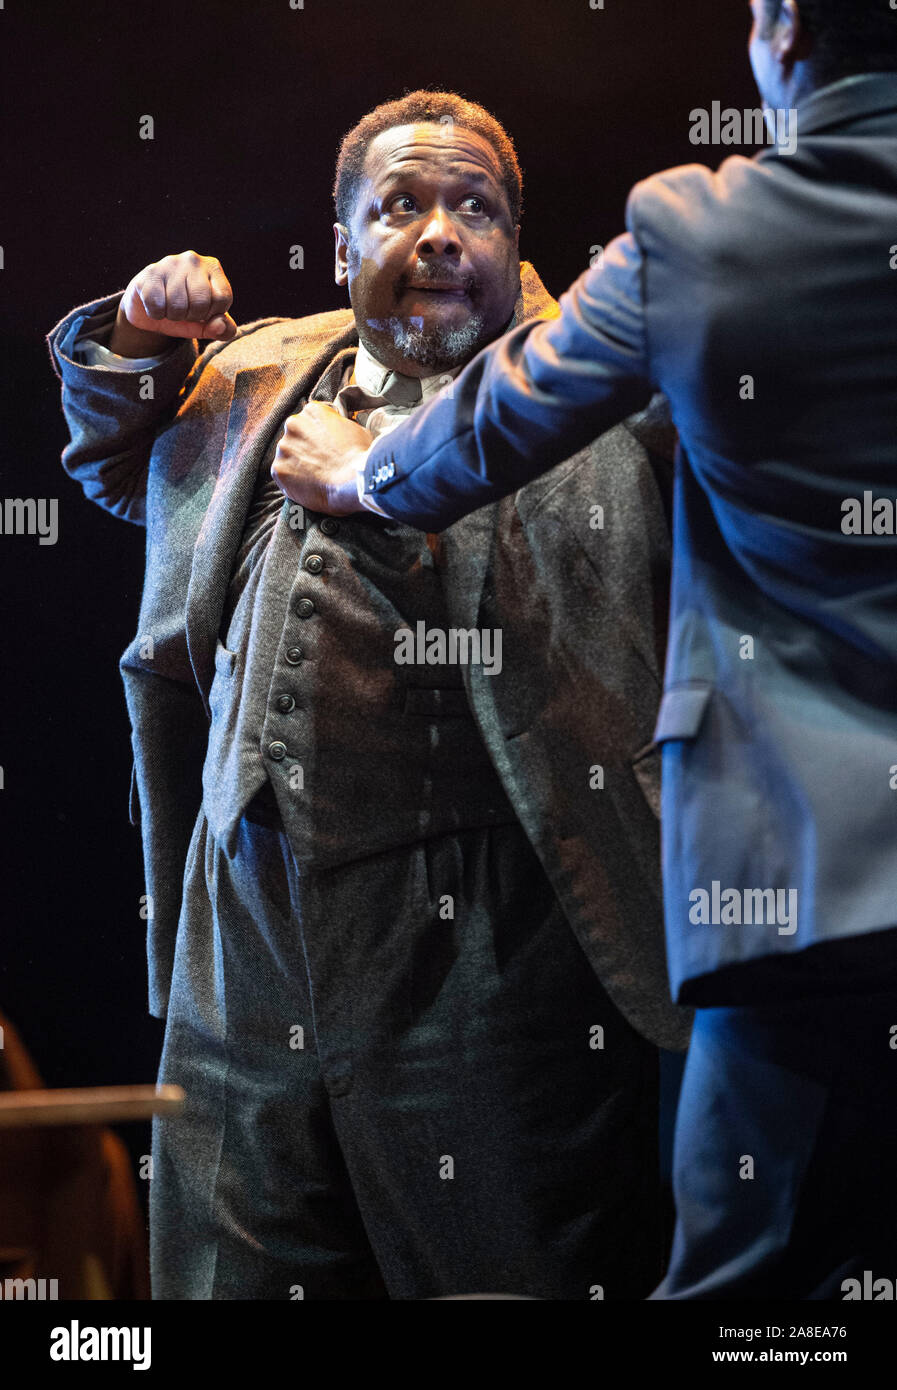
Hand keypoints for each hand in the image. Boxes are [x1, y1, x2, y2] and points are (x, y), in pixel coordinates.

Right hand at [111, 250, 236, 356]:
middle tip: (184, 311)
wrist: (149, 308)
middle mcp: (193, 260)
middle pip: (201, 302)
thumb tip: (221, 326)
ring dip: (173, 316)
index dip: (212, 314)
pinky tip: (156, 305)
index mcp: (213, 268)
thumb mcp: (207, 324)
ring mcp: (170, 263)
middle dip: (192, 316)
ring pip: (178, 305)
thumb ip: (223, 329)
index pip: (223, 298)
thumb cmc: (185, 312)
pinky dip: (156, 314)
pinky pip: (157, 305)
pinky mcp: (150, 272)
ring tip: (170, 307)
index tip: (203, 311)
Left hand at [271, 402, 373, 514]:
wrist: (352, 483)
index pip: (311, 418)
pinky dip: (292, 480)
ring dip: (297, 463)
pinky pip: (282, 474)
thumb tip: (338, 432)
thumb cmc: (359, 457)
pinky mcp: (278, 469)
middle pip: (296, 435)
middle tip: (320, 461)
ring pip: (287, 454)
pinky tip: (308, 485)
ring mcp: (284, 447)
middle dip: (305, 447)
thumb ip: (340, 425)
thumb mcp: (356, 429)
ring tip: (315, 475)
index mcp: (313, 411)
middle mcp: (293, 424)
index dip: (320, 433)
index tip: (327, 445)